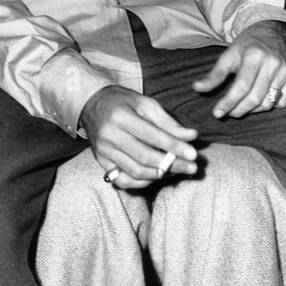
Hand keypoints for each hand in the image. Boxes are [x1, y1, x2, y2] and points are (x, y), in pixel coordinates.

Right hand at [80, 86, 198, 189]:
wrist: (91, 104)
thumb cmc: (123, 102)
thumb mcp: (146, 103)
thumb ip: (168, 122)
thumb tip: (191, 136)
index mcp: (121, 117)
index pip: (153, 136)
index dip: (175, 147)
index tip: (194, 154)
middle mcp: (110, 136)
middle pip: (144, 157)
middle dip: (172, 165)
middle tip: (192, 168)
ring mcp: (103, 152)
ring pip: (135, 171)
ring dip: (161, 175)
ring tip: (180, 171)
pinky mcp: (101, 162)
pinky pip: (123, 181)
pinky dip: (142, 183)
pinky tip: (158, 176)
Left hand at [192, 20, 285, 118]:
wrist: (273, 30)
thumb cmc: (248, 44)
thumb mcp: (229, 55)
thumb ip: (215, 74)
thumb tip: (197, 88)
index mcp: (254, 56)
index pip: (241, 86)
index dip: (229, 102)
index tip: (217, 113)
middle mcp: (272, 63)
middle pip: (255, 97)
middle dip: (239, 110)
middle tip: (228, 113)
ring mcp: (285, 71)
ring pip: (268, 102)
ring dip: (252, 110)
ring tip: (241, 108)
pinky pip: (281, 101)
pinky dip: (268, 105)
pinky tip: (258, 101)